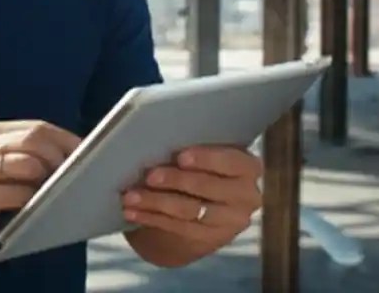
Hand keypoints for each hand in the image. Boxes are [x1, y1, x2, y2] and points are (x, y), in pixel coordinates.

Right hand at [0, 120, 81, 270]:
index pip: (36, 126)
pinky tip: (39, 211)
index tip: (90, 154)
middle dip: (62, 157)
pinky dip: (36, 202)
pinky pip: (20, 193)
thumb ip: (32, 157)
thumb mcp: (8, 173)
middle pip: (33, 139)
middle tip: (80, 176)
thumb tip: (78, 153)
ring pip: (29, 163)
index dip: (66, 139)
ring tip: (59, 194)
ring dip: (50, 180)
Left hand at [121, 145, 262, 247]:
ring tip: (131, 196)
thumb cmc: (200, 167)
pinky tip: (132, 212)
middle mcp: (246, 196)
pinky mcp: (211, 239)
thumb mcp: (205, 155)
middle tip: (149, 176)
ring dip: (156, 202)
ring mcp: (230, 222)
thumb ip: (193, 149)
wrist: (203, 208)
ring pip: (190, 210)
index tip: (181, 156)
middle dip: (175, 180)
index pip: (232, 162)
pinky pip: (178, 228)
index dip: (207, 159)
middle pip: (208, 187)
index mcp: (248, 167)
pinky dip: (151, 218)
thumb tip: (159, 140)